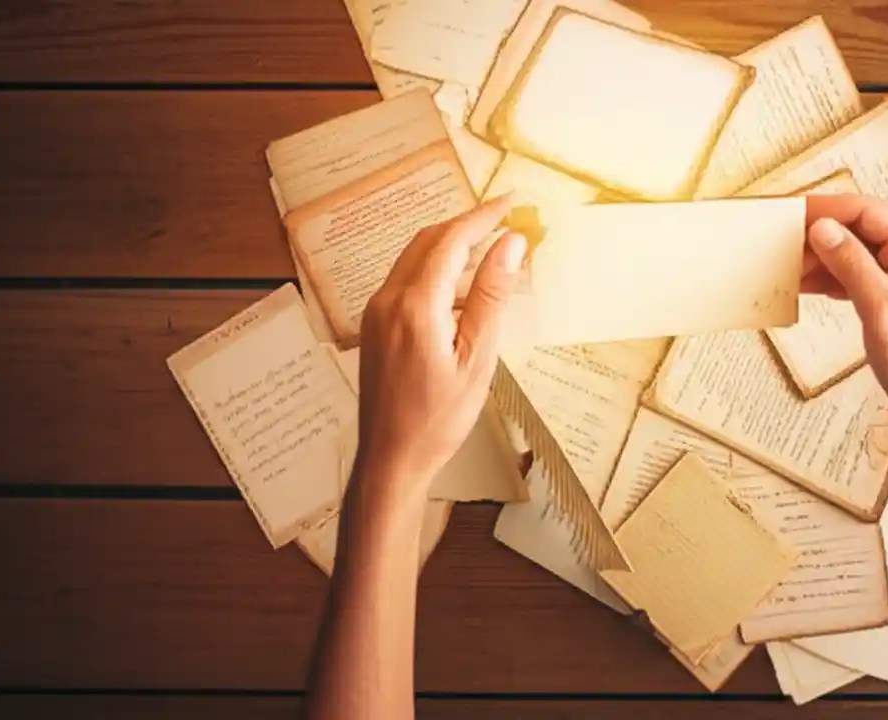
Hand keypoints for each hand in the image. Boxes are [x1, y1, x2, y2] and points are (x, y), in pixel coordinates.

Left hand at [356, 194, 525, 489]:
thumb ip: (492, 296)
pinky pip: (407, 280)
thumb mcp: (478, 358)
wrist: (392, 457)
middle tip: (506, 218)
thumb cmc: (438, 418)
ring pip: (416, 258)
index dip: (484, 216)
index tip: (512, 202)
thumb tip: (511, 246)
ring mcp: (377, 311)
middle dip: (468, 224)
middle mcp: (388, 299)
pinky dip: (437, 270)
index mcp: (416, 305)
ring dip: (452, 245)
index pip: (452, 241)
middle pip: (429, 240)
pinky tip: (462, 288)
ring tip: (491, 249)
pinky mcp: (375, 325)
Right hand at [802, 194, 887, 431]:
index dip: (826, 209)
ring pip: (853, 251)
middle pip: (859, 227)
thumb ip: (852, 265)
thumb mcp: (882, 311)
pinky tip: (805, 286)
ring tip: (786, 267)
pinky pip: (854, 275)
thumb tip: (822, 228)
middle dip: (819, 232)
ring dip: (820, 257)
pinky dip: (828, 278)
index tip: (790, 215)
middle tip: (781, 244)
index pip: (867, 212)